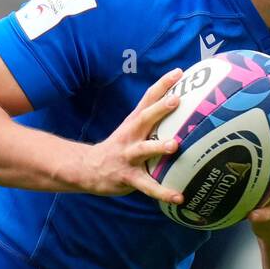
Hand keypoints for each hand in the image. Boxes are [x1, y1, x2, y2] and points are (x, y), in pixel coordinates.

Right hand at [75, 69, 184, 202]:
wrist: (88, 169)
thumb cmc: (119, 148)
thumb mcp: (132, 129)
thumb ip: (153, 119)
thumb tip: (181, 105)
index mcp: (134, 123)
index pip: (148, 98)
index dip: (162, 84)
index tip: (178, 72)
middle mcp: (130, 136)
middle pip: (144, 118)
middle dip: (159, 109)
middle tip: (176, 100)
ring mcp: (128, 156)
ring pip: (143, 150)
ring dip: (158, 147)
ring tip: (174, 146)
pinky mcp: (128, 177)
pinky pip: (148, 186)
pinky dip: (163, 192)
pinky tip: (179, 197)